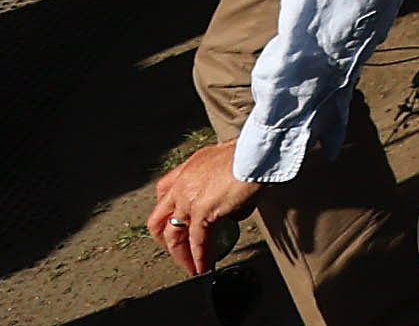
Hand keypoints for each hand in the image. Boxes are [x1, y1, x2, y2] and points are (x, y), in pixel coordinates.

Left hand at [144, 145, 261, 276]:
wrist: (259, 150)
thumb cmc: (253, 153)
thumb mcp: (231, 167)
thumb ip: (227, 187)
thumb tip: (234, 211)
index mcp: (188, 169)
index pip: (165, 193)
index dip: (168, 213)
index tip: (177, 225)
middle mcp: (182, 183)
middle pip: (159, 219)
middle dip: (165, 240)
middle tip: (177, 252)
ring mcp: (188, 198)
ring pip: (173, 235)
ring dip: (180, 255)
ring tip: (190, 267)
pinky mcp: (202, 211)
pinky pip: (197, 241)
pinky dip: (200, 257)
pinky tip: (205, 266)